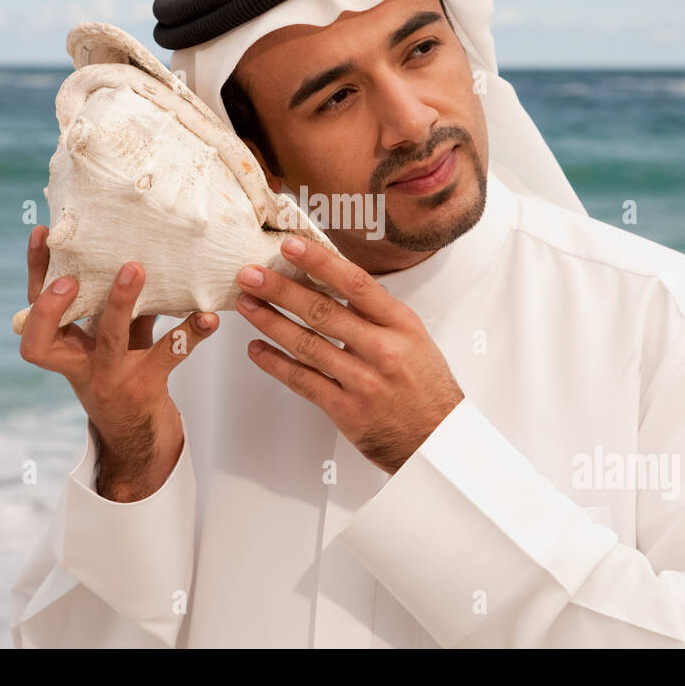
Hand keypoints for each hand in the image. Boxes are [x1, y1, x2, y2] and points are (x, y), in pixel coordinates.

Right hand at [18, 225, 216, 500]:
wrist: (136, 436)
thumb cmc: (121, 371)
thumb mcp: (110, 339)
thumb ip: (115, 303)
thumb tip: (134, 246)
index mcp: (63, 347)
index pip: (33, 309)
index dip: (34, 273)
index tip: (41, 234)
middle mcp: (79, 363)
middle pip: (53, 331)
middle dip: (56, 299)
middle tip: (71, 271)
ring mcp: (110, 376)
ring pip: (110, 338)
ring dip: (121, 303)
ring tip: (136, 269)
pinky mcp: (145, 386)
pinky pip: (169, 354)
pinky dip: (191, 333)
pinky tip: (209, 317)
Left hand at [233, 236, 463, 473]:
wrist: (437, 439)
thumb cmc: (425, 388)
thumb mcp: (414, 338)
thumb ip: (377, 314)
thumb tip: (334, 283)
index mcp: (401, 325)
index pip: (356, 283)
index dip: (320, 262)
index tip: (292, 245)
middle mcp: (382, 350)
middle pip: (322, 312)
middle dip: (280, 290)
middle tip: (251, 275)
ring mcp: (362, 381)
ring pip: (306, 344)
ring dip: (270, 322)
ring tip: (247, 305)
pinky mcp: (345, 410)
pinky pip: (302, 381)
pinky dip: (275, 363)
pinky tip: (257, 349)